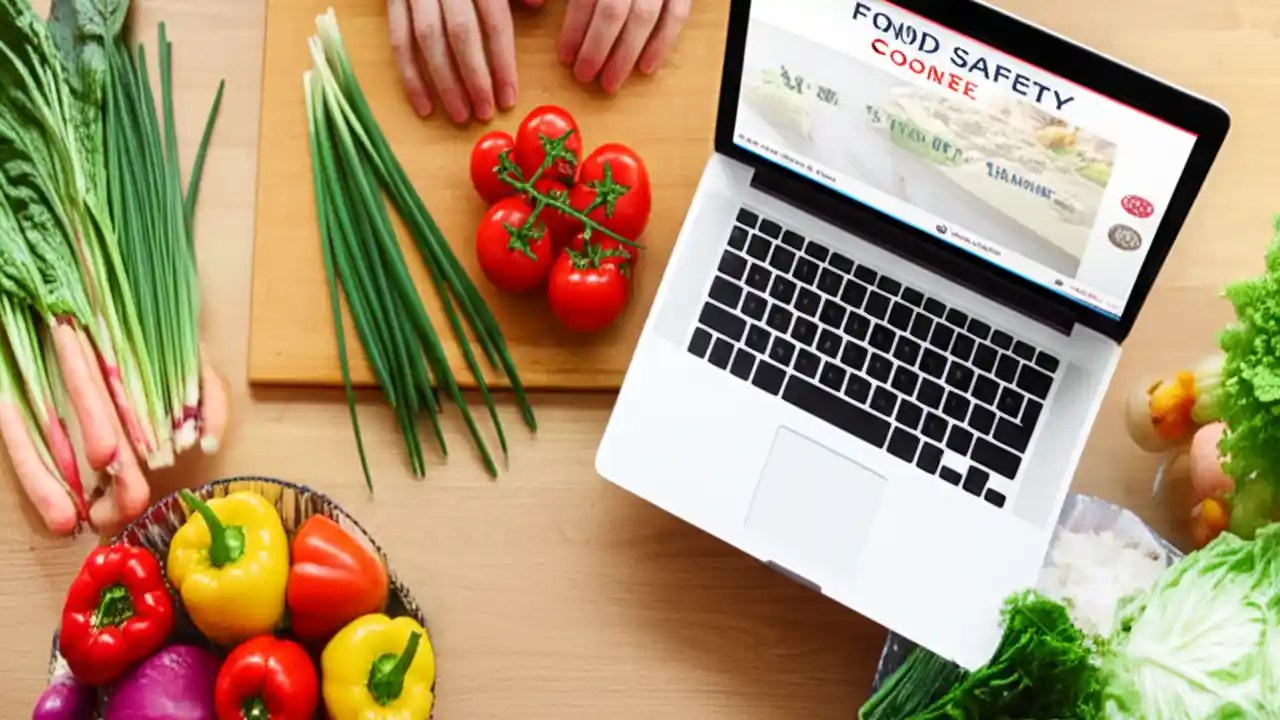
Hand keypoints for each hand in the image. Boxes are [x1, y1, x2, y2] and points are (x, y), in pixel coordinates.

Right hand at [388, 0, 541, 122]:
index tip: (509, 96)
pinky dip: (409, 76)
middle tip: (485, 113)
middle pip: (461, 33)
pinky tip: (423, 107)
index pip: (494, 20)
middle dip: (474, 77)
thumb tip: (536, 4)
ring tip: (460, 116)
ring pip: (427, 40)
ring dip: (443, 83)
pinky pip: (397, 40)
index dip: (502, 60)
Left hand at [557, 0, 690, 93]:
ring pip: (643, 17)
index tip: (564, 57)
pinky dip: (662, 43)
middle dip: (597, 48)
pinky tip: (646, 68)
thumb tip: (532, 4)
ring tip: (610, 82)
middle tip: (584, 76)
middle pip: (612, 10)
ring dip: (626, 54)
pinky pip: (676, 15)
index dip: (573, 29)